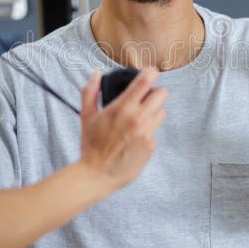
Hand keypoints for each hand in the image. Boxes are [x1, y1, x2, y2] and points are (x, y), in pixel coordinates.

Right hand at [79, 69, 166, 188]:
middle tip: (146, 98)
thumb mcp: (86, 116)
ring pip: (162, 112)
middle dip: (155, 93)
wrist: (97, 174)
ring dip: (154, 112)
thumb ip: (90, 91)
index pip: (146, 81)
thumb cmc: (91, 145)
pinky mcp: (150, 146)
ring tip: (140, 119)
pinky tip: (135, 138)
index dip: (151, 73)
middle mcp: (137, 118)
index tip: (150, 73)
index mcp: (122, 107)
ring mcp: (146, 133)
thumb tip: (96, 74)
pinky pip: (155, 131)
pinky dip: (148, 131)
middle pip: (162, 94)